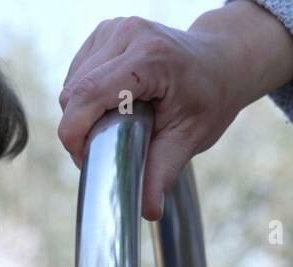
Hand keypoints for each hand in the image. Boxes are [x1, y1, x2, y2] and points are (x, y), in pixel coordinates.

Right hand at [58, 1, 292, 220]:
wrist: (222, 61)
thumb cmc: (210, 98)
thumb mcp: (191, 137)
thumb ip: (163, 171)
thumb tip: (147, 211)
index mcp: (149, 57)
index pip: (87, 94)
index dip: (74, 132)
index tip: (84, 160)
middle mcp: (126, 34)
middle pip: (74, 92)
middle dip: (80, 128)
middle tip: (106, 150)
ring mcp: (113, 28)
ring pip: (71, 83)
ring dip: (81, 113)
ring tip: (114, 126)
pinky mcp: (104, 31)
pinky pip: (77, 73)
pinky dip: (86, 97)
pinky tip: (112, 105)